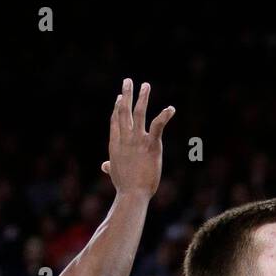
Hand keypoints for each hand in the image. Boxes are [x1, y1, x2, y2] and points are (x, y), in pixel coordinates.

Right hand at [103, 78, 174, 196]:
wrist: (132, 194)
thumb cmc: (125, 187)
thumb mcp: (115, 173)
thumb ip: (110, 166)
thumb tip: (104, 165)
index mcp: (115, 144)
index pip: (115, 121)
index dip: (117, 107)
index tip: (119, 97)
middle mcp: (124, 138)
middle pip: (123, 111)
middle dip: (126, 94)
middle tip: (128, 81)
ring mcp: (137, 140)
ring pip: (139, 113)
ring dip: (142, 97)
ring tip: (146, 85)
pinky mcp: (151, 144)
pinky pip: (157, 126)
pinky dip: (164, 115)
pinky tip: (171, 108)